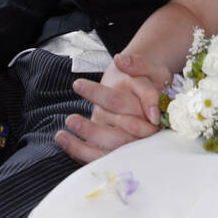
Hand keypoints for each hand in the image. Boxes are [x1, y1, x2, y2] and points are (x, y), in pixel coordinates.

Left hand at [55, 53, 171, 164]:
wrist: (156, 99)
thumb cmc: (154, 84)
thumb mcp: (155, 70)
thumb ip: (139, 64)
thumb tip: (120, 61)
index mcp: (154, 112)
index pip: (121, 104)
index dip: (101, 94)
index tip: (77, 84)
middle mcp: (146, 131)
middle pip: (118, 130)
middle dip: (93, 125)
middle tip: (71, 118)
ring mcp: (134, 144)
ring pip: (112, 146)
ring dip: (88, 136)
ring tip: (66, 126)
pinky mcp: (120, 151)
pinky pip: (101, 156)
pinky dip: (79, 150)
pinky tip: (62, 138)